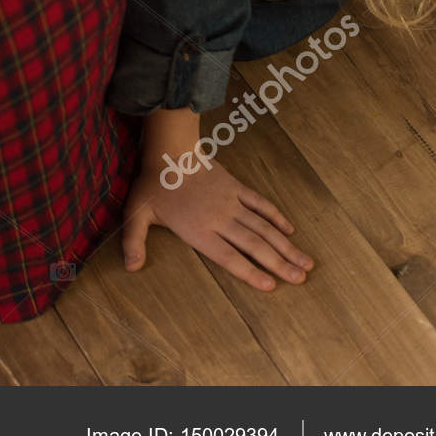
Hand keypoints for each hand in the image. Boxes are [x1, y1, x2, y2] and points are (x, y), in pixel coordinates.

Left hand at [121, 157, 313, 291]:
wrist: (169, 149)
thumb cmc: (152, 185)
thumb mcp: (136, 213)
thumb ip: (134, 241)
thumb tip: (130, 267)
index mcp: (198, 230)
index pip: (228, 256)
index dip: (249, 272)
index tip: (271, 286)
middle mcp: (220, 219)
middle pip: (254, 245)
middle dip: (278, 264)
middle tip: (300, 279)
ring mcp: (231, 202)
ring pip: (263, 227)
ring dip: (285, 246)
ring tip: (305, 262)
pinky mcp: (236, 188)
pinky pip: (261, 203)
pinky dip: (277, 217)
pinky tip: (291, 231)